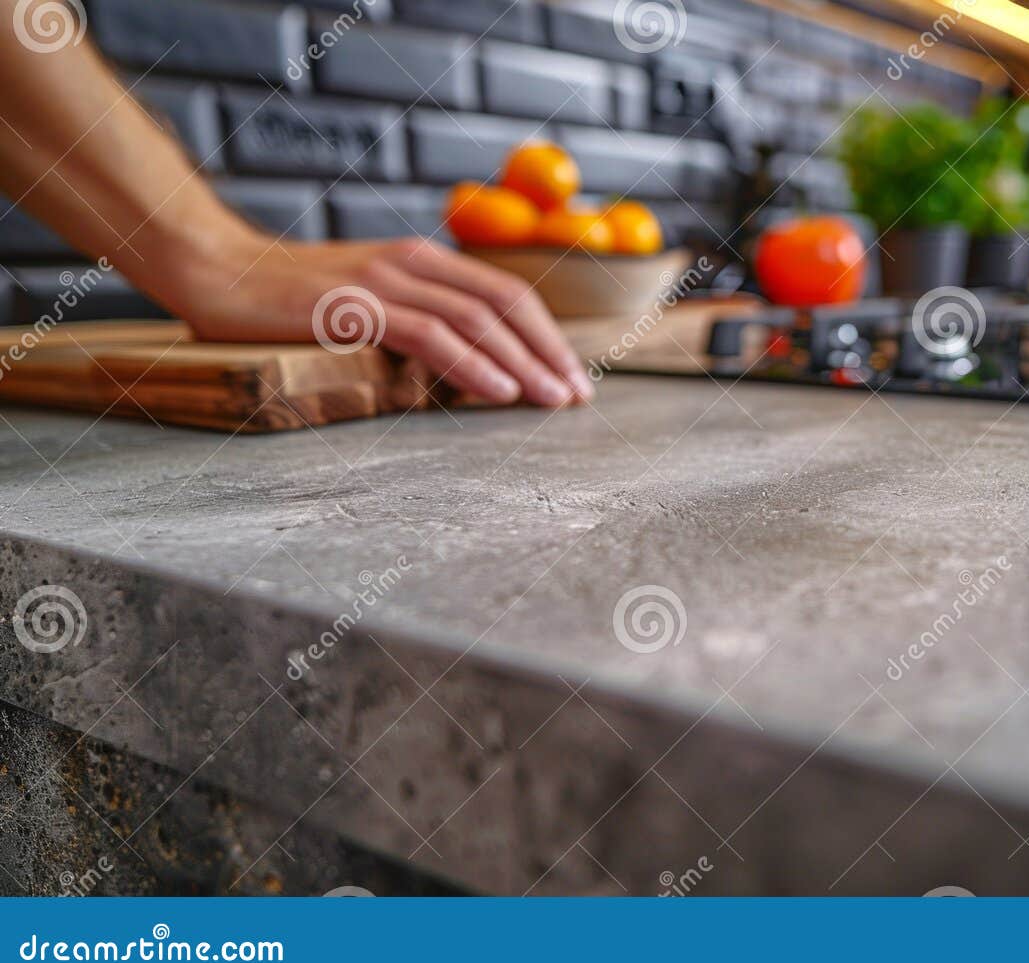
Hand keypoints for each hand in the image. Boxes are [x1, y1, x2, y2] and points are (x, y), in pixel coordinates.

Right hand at [165, 232, 591, 406]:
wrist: (214, 270)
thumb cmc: (286, 300)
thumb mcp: (363, 301)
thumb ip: (410, 319)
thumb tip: (461, 364)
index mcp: (421, 261)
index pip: (504, 293)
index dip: (545, 334)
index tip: (571, 375)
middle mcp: (411, 263)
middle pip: (504, 304)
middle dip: (549, 351)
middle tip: (578, 395)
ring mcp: (384, 282)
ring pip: (476, 321)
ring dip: (523, 363)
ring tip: (553, 400)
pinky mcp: (355, 307)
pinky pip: (430, 336)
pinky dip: (473, 364)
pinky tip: (501, 391)